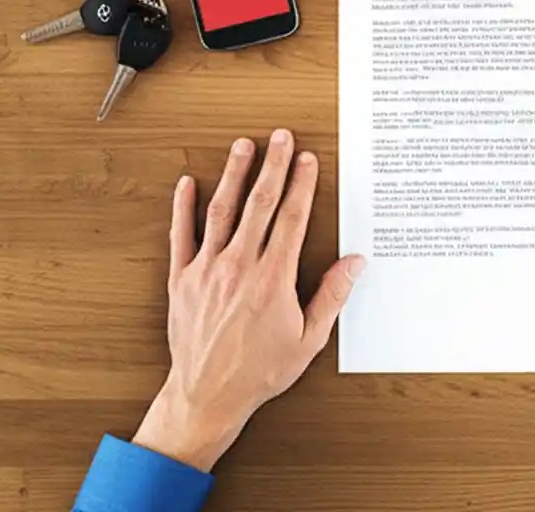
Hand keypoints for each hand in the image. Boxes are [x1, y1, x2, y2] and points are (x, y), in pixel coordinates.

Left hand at [133, 129, 364, 470]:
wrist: (207, 396)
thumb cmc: (259, 372)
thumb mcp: (308, 339)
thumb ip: (331, 296)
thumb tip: (353, 264)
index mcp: (273, 280)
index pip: (291, 219)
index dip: (301, 185)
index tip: (307, 160)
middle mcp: (239, 268)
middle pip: (259, 204)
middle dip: (273, 166)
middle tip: (280, 138)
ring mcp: (206, 271)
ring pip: (222, 211)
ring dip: (234, 174)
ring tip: (243, 146)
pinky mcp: (181, 280)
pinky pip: (181, 235)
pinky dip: (183, 207)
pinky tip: (188, 184)